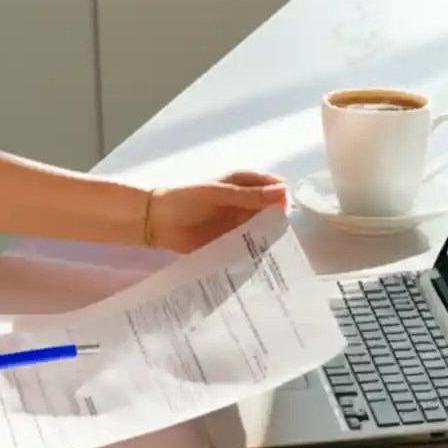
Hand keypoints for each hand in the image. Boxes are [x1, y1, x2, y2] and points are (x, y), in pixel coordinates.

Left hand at [147, 171, 287, 252]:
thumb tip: (284, 191)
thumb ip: (249, 196)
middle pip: (271, 212)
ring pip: (262, 231)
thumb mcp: (219, 194)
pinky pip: (248, 246)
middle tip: (290, 241)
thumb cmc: (186, 198)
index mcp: (244, 183)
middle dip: (280, 224)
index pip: (275, 189)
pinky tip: (262, 264)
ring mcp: (238, 224)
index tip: (290, 216)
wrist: (157, 221)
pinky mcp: (230, 242)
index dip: (284, 200)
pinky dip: (254, 253)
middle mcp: (246, 203)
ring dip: (268, 241)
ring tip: (280, 257)